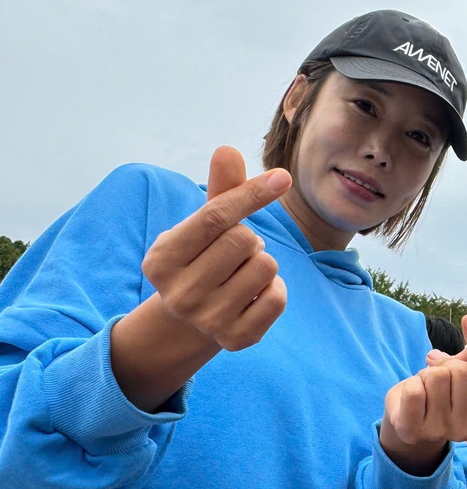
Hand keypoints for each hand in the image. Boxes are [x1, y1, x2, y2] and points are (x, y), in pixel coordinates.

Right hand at [140, 146, 290, 350]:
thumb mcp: (203, 227)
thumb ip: (220, 191)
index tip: (282, 177)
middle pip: (244, 240)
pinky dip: (274, 289)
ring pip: (266, 266)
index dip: (251, 193)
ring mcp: (207, 320)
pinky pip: (278, 297)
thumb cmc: (202, 259)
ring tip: (240, 274)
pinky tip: (252, 295)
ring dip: (262, 264)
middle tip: (232, 254)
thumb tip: (228, 149)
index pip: (215, 217)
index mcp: (162, 259)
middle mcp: (179, 293)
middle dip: (248, 239)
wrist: (191, 323)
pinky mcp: (236, 339)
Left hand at [380, 315, 466, 473]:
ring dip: (427, 374)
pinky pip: (414, 390)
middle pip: (462, 371)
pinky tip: (413, 397)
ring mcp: (442, 432)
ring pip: (437, 376)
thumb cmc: (443, 392)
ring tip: (426, 388)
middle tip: (439, 378)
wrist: (408, 419)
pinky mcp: (414, 431)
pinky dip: (410, 383)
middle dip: (447, 365)